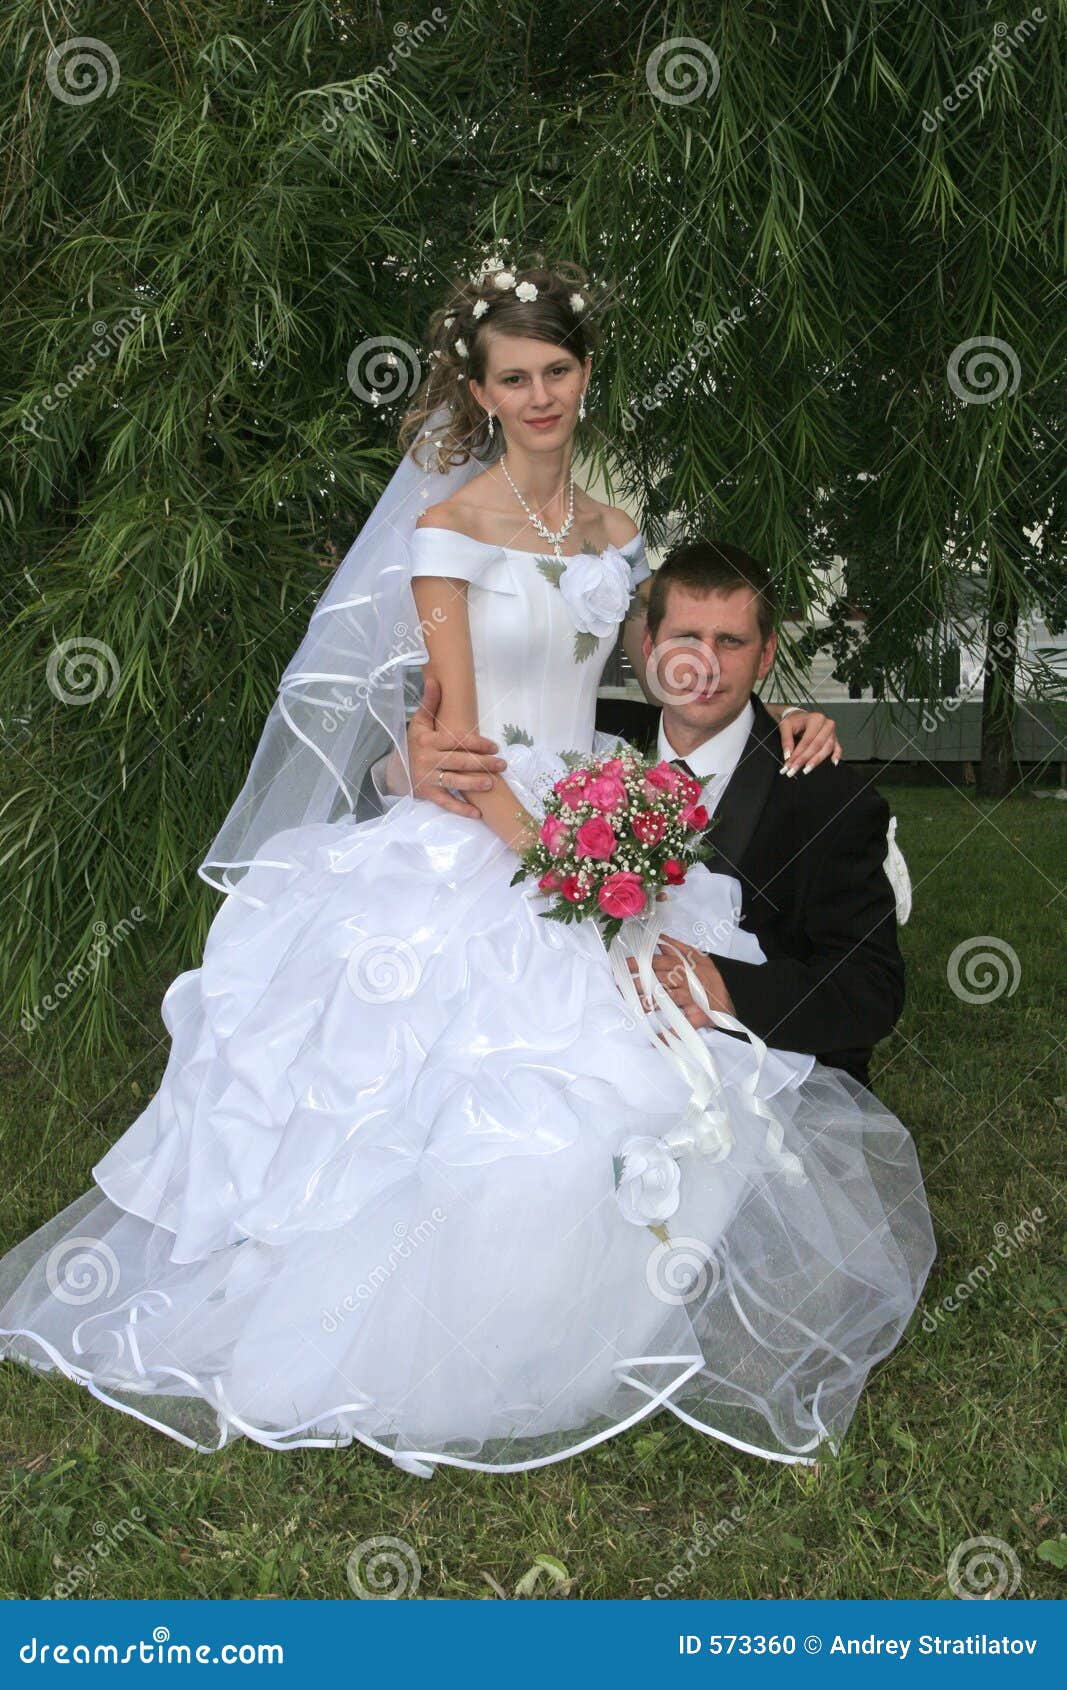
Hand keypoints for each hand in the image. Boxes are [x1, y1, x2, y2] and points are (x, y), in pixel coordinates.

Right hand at [407, 672, 507, 817]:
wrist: (395, 769)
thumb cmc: (413, 744)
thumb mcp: (419, 723)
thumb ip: (430, 703)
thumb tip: (434, 679)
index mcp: (428, 741)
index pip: (456, 741)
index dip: (476, 743)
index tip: (494, 746)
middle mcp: (427, 760)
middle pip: (458, 762)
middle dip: (482, 763)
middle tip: (502, 764)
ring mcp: (427, 778)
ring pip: (453, 781)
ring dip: (473, 783)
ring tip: (492, 783)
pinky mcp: (427, 794)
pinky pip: (445, 802)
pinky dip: (460, 809)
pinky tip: (477, 813)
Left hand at [625, 935, 734, 1029]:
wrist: (734, 993)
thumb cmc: (710, 975)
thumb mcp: (696, 956)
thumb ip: (675, 947)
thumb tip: (657, 936)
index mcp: (681, 965)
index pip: (655, 962)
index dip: (637, 964)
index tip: (620, 966)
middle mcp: (684, 980)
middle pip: (657, 981)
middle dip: (637, 984)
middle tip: (619, 987)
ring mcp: (691, 999)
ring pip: (666, 1000)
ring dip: (648, 1004)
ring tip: (633, 1007)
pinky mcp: (698, 1016)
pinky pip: (683, 1026)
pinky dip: (670, 1034)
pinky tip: (654, 1038)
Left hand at [775, 707, 841, 775]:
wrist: (800, 717)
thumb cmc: (794, 720)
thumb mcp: (786, 726)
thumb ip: (786, 740)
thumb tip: (788, 755)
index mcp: (815, 719)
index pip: (807, 740)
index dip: (798, 753)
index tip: (789, 764)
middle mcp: (826, 724)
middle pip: (817, 745)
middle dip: (805, 759)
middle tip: (794, 769)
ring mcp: (832, 732)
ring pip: (827, 749)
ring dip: (816, 761)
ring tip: (806, 769)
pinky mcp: (834, 739)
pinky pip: (838, 748)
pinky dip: (836, 755)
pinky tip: (832, 763)